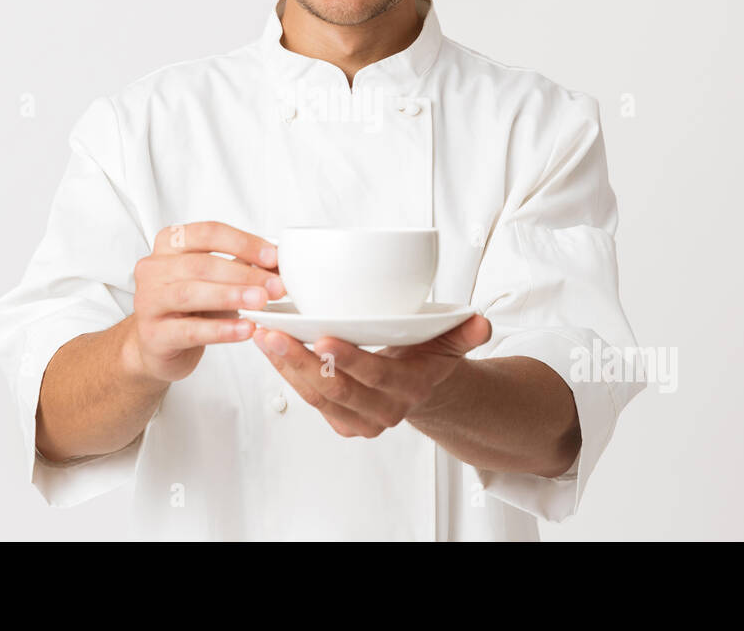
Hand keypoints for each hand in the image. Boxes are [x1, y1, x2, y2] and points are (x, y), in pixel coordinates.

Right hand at [128, 221, 283, 383]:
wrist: (156, 346)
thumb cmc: (187, 308)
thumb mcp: (211, 280)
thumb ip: (240, 267)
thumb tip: (278, 265)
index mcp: (169, 245)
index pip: (208, 233)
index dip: (243, 243)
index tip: (273, 257)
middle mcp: (154, 269)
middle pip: (201, 264)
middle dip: (244, 274)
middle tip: (275, 285)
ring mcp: (149, 301)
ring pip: (191, 294)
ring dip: (231, 296)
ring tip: (261, 302)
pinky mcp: (153, 335)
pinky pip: (190, 330)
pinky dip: (221, 330)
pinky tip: (244, 329)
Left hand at [253, 314, 491, 436]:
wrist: (421, 392)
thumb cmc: (428, 359)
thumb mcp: (450, 344)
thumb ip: (463, 333)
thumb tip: (481, 322)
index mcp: (408, 389)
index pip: (375, 376)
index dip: (348, 359)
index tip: (324, 337)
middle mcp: (381, 411)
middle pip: (334, 389)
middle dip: (300, 362)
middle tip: (274, 335)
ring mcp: (357, 420)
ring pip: (314, 396)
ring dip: (284, 367)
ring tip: (262, 336)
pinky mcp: (338, 421)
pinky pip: (306, 397)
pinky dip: (285, 372)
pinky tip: (269, 348)